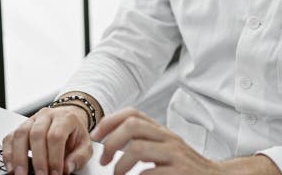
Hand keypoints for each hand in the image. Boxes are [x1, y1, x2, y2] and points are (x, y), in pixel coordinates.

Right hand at [2, 106, 92, 174]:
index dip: (54, 157)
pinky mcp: (21, 127)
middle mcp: (46, 116)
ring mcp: (31, 120)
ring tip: (21, 174)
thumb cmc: (75, 133)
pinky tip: (11, 167)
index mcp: (64, 118)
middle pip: (37, 134)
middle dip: (37, 160)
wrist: (69, 119)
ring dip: (19, 157)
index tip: (55, 174)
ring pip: (20, 134)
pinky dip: (8, 153)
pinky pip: (9, 137)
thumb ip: (79, 157)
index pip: (56, 136)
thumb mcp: (85, 145)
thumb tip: (66, 168)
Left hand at [91, 108, 220, 174]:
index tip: (96, 136)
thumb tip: (111, 139)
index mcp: (162, 131)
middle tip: (103, 160)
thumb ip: (146, 140)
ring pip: (137, 148)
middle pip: (132, 126)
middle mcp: (169, 139)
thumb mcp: (166, 148)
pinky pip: (150, 172)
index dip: (109, 121)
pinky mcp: (180, 173)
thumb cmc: (186, 167)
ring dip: (119, 164)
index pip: (132, 113)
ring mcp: (175, 155)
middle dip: (110, 142)